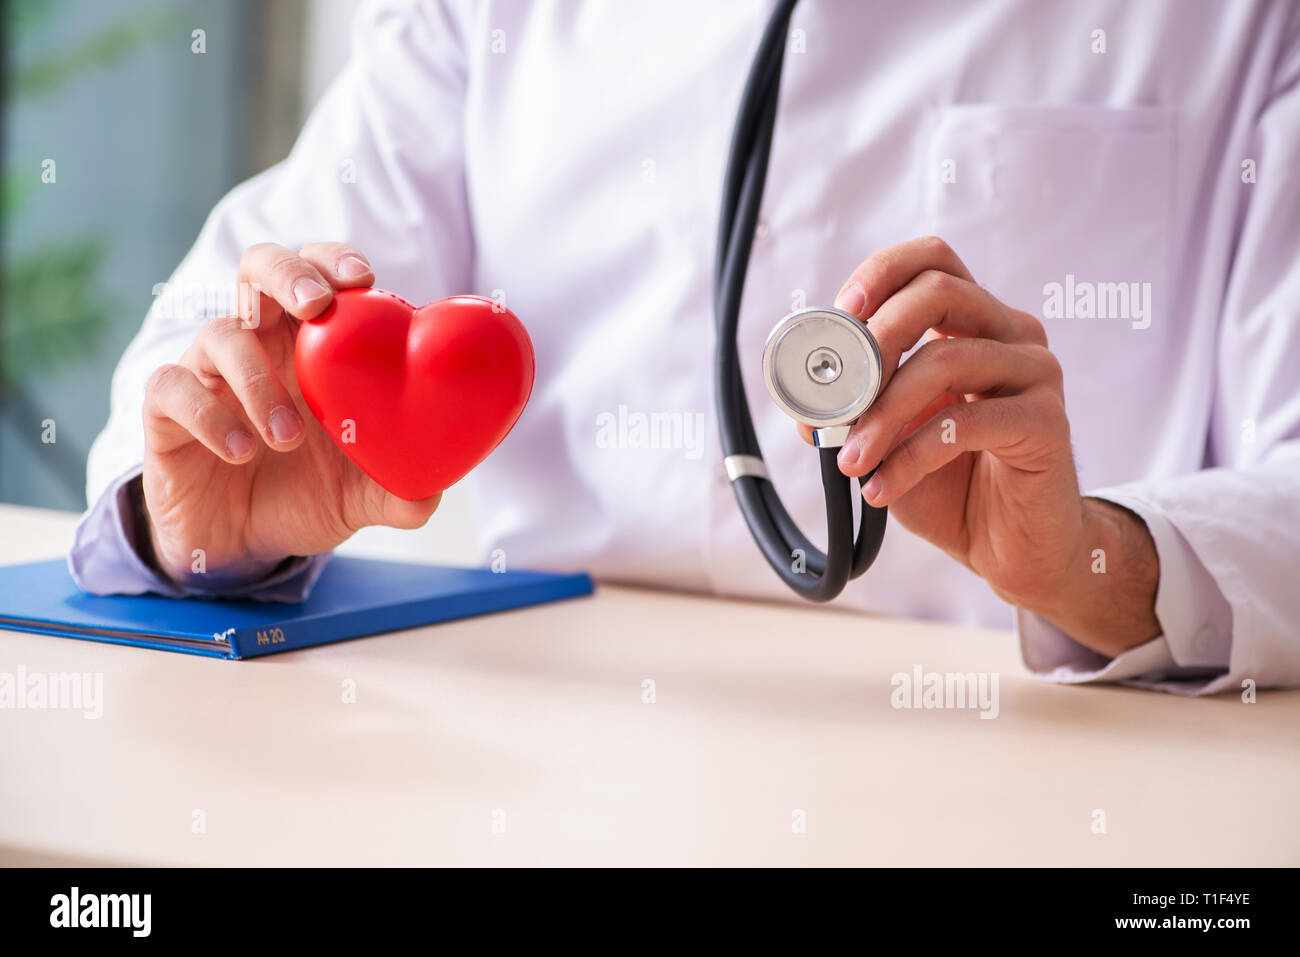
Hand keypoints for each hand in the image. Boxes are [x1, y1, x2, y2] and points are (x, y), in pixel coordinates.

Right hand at [141, 243, 439, 585]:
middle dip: (288, 273)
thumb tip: (431, 495)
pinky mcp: (166, 411)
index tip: (362, 279)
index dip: (334, 261)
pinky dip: (210, 415)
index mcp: (310, 343)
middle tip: (317, 306)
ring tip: (289, 436)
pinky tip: (242, 451)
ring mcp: (209, 372)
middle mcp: (258, 342)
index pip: (318, 274)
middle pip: (258, 266)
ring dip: (258, 378)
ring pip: (220, 334)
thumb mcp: (363, 498)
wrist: (243, 545)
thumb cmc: (308, 494)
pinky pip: (173, 388)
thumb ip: (400, 493)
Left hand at [809, 236, 1159, 655]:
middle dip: (874, 339)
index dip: (882, 273)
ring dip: (881, 415)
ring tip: (849, 462)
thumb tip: (804, 407)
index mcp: (973, 323)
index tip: (841, 312)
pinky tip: (881, 488)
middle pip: (940, 293)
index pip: (933, 260)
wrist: (1012, 548)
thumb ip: (852, 413)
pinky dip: (910, 457)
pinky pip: (967, 422)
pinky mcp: (1047, 422)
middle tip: (838, 393)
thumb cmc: (951, 485)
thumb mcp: (888, 441)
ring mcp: (1036, 374)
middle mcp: (1012, 334)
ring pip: (945, 361)